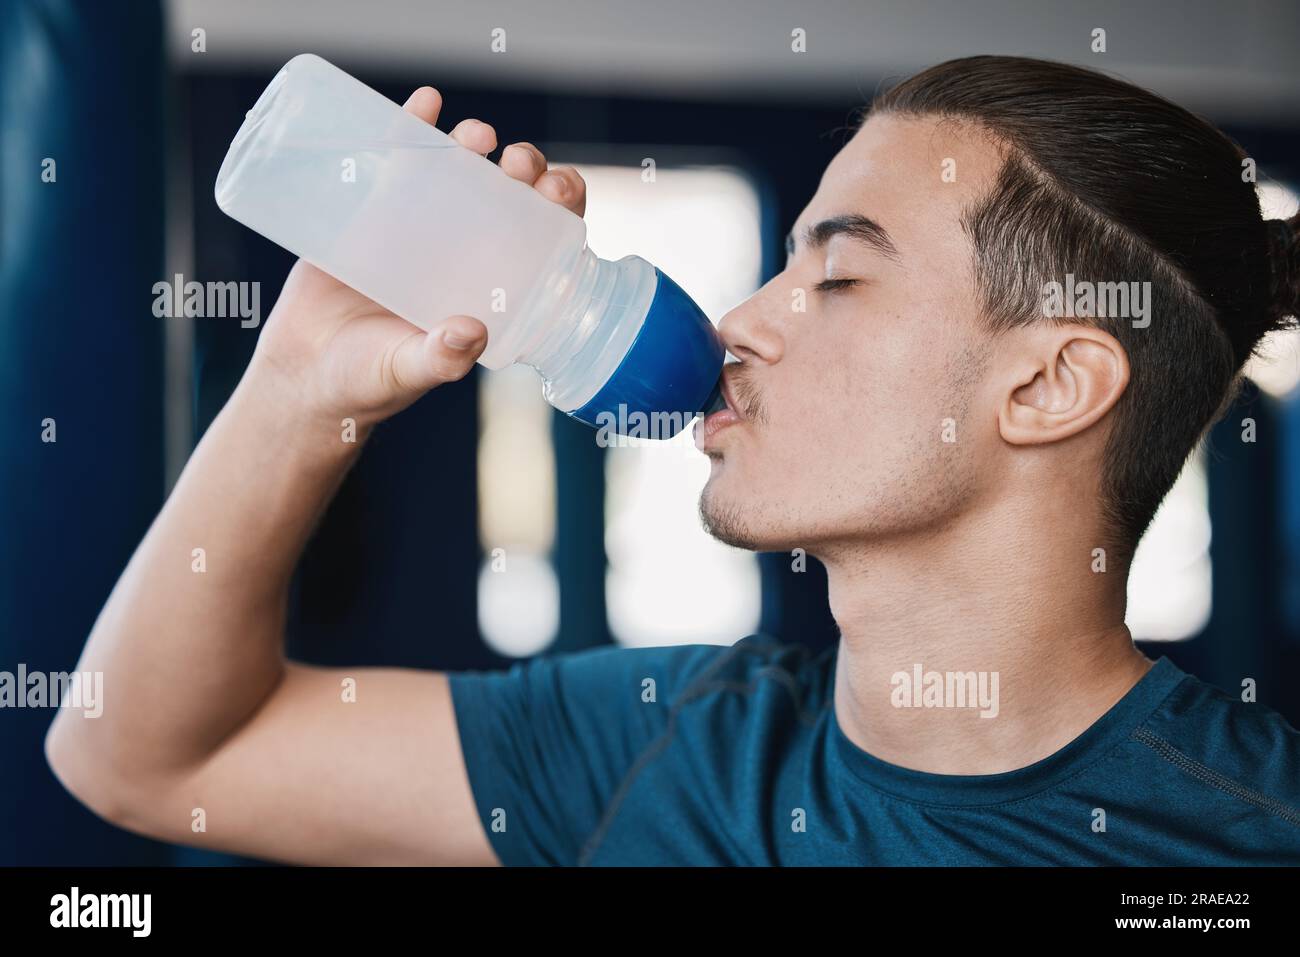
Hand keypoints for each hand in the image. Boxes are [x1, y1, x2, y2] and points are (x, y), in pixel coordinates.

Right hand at [246, 86, 587, 428]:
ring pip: (461, 172)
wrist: (303, 373)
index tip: (558, 191)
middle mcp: (465, 255)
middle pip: (511, 197)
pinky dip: (414, 128)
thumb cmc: (367, 382)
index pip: (546, 241)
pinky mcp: (375, 213)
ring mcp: (422, 230)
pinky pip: (401, 163)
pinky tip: (427, 102)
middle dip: (525, 170)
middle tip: (516, 164)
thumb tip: (470, 332)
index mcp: (491, 291)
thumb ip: (440, 359)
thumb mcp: (408, 372)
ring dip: (475, 144)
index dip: (561, 209)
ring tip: (476, 136)